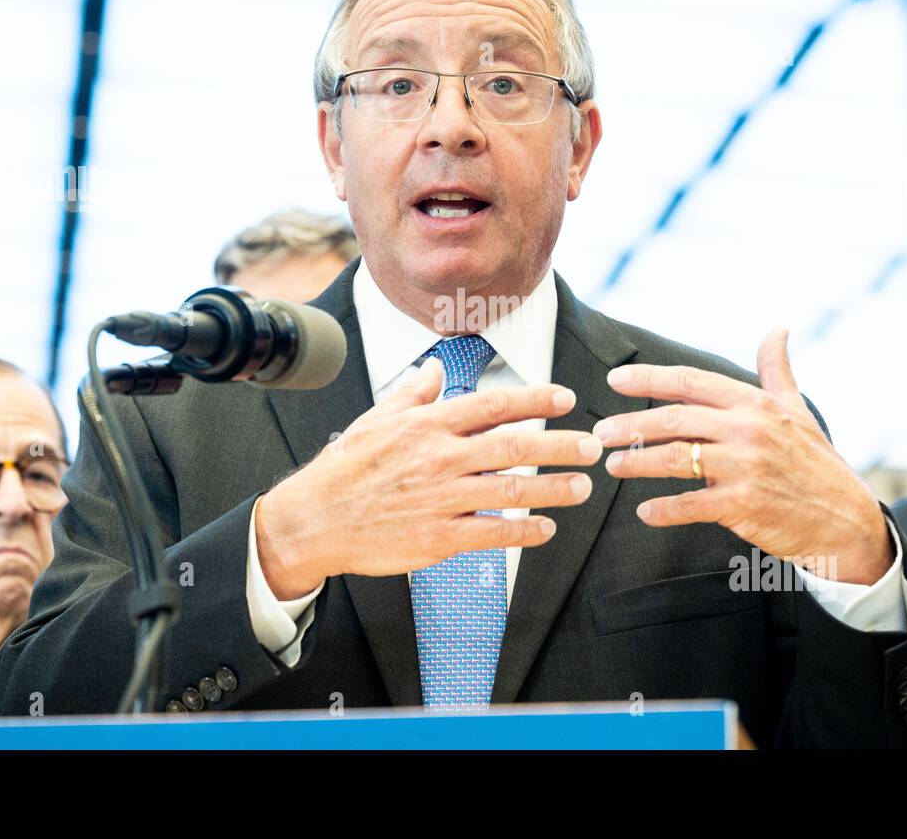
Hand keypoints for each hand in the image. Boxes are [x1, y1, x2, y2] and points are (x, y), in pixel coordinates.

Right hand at [254, 357, 601, 598]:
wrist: (314, 520)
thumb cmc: (347, 468)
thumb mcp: (377, 418)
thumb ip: (414, 393)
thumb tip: (436, 368)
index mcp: (427, 424)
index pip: (493, 405)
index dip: (535, 400)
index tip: (566, 399)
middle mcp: (439, 457)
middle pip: (513, 446)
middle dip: (560, 445)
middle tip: (592, 446)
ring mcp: (440, 499)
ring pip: (511, 491)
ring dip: (553, 489)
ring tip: (582, 487)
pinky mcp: (437, 538)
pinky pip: (492, 535)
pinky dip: (524, 533)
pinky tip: (547, 529)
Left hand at [594, 328, 891, 584]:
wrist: (846, 520)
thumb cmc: (815, 462)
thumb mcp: (797, 410)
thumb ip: (776, 370)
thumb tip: (778, 328)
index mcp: (755, 403)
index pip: (691, 382)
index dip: (649, 379)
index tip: (614, 380)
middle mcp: (749, 430)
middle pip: (674, 418)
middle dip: (630, 424)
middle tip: (600, 434)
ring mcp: (746, 467)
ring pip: (673, 459)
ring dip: (636, 462)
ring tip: (613, 466)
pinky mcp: (744, 506)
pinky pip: (690, 504)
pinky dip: (663, 509)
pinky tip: (645, 511)